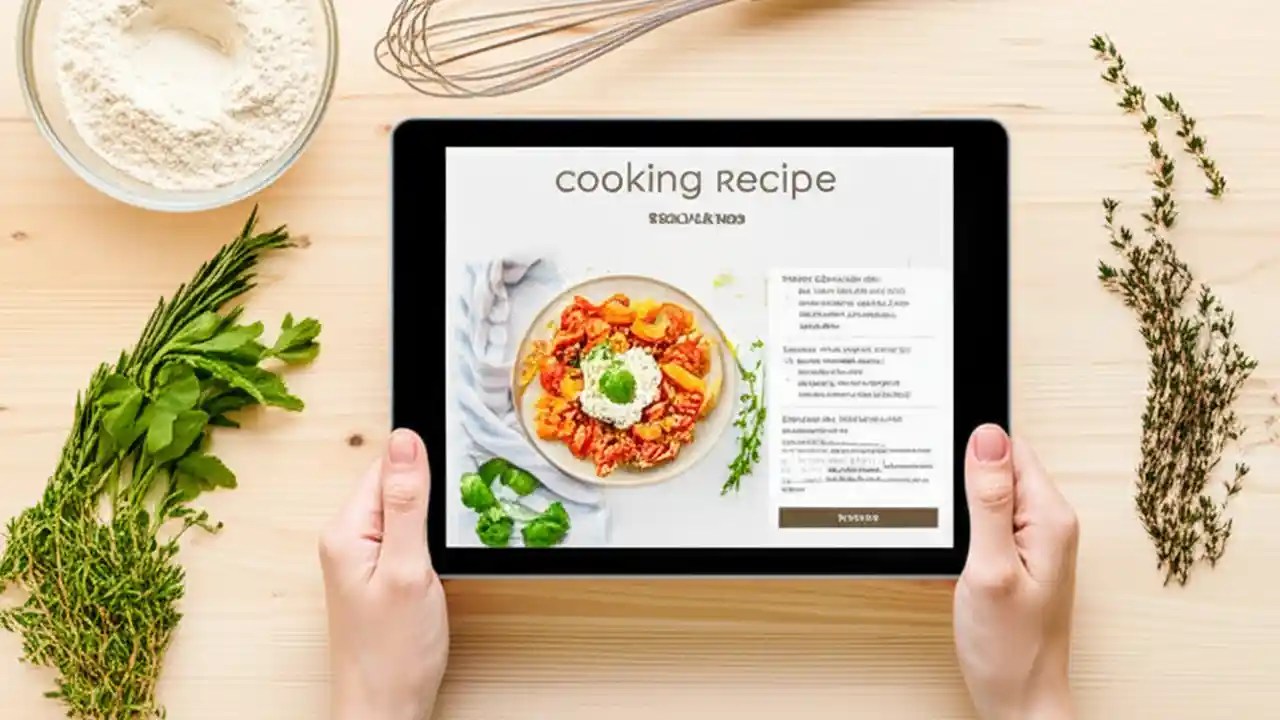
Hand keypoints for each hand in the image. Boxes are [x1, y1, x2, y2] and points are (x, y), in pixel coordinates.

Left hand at [320, 429, 448, 719]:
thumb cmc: (393, 653)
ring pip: (405, 514)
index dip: (424, 473)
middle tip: (442, 542)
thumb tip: (405, 439)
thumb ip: (408, 502)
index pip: (386, 467)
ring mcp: (360, 559)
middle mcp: (347, 539)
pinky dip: (427, 549)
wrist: (384, 710)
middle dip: (430, 503)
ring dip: (430, 528)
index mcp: (346, 530)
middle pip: (395, 487)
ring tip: (437, 564)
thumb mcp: (409, 568)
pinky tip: (433, 573)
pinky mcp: (377, 576)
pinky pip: (405, 540)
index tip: (449, 495)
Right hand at [953, 424, 1078, 719]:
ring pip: (982, 500)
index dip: (970, 453)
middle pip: (995, 471)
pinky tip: (951, 570)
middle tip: (948, 532)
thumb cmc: (1009, 648)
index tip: (944, 479)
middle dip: (958, 488)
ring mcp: (1033, 542)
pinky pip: (981, 529)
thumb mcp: (990, 568)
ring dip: (955, 519)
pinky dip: (958, 544)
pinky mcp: (1016, 559)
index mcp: (1048, 517)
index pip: (1009, 449)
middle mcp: (1047, 523)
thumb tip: (986, 436)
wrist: (1019, 701)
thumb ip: (988, 501)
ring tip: (952, 557)